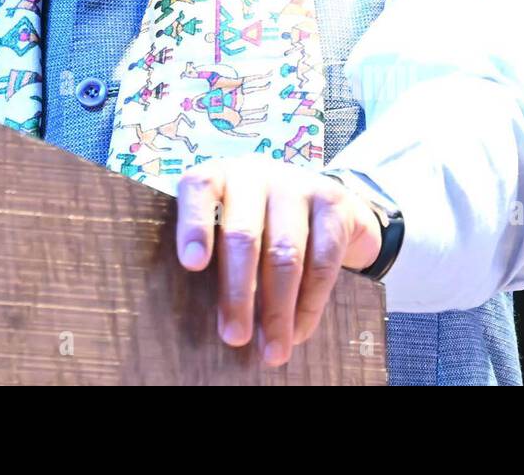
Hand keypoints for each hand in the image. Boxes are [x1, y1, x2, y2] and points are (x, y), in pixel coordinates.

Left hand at [176, 156, 382, 366]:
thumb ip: (217, 253)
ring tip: (272, 350)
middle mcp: (255, 174)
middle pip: (244, 234)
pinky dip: (310, 304)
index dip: (193, 225)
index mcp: (219, 176)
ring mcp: (296, 184)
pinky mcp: (332, 202)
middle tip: (234, 337)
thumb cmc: (261, 221)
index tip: (191, 264)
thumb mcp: (231, 222)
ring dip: (277, 309)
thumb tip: (205, 317)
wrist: (325, 200)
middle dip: (238, 292)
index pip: (199, 189)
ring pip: (285, 253)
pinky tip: (299, 331)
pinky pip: (322, 261)